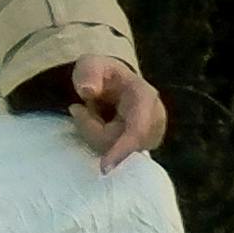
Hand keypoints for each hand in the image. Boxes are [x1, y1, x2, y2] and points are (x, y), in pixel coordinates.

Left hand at [63, 55, 168, 171]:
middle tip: (78, 108)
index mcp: (145, 97)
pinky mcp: (142, 147)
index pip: (137, 129)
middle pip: (117, 142)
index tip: (104, 168)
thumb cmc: (103, 73)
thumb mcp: (91, 64)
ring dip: (93, 134)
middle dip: (91, 129)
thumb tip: (87, 91)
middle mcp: (154, 119)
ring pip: (112, 150)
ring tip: (93, 113)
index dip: (122, 149)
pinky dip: (98, 141)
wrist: (115, 82)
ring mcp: (151, 136)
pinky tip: (100, 125)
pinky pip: (113, 154)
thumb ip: (89, 73)